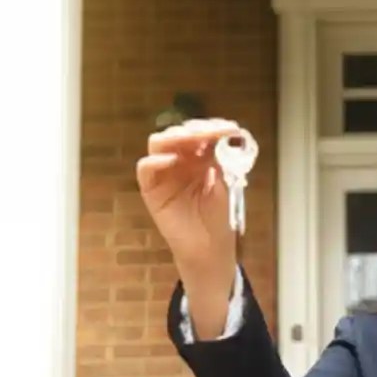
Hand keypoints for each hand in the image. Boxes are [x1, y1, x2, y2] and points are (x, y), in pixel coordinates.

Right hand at [137, 119, 241, 332]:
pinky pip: (145, 169)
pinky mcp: (151, 189)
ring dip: (175, 137)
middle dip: (195, 130)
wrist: (209, 248)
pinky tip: (173, 160)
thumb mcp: (224, 184)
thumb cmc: (218, 218)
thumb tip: (222, 135)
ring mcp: (163, 173)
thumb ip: (219, 160)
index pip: (200, 134)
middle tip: (211, 131)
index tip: (230, 128)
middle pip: (179, 134)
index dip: (213, 128)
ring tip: (192, 138)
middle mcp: (179, 161)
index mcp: (198, 157)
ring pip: (159, 144)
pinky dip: (155, 161)